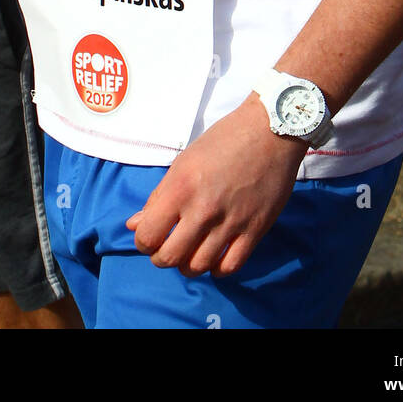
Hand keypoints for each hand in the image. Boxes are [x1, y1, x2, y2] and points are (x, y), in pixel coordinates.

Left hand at [126, 97, 306, 275]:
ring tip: (188, 254)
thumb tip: (134, 225)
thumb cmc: (222, 141)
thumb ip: (158, 197)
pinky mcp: (255, 230)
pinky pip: (230, 266)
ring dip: (188, 266)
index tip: (148, 237)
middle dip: (161, 258)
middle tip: (165, 249)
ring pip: (199, 267)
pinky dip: (217, 269)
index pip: (148, 235)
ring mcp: (231, 222)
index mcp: (180, 188)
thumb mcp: (183, 162)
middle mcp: (203, 209)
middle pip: (170, 257)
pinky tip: (213, 258)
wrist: (269, 132)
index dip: (143, 242)